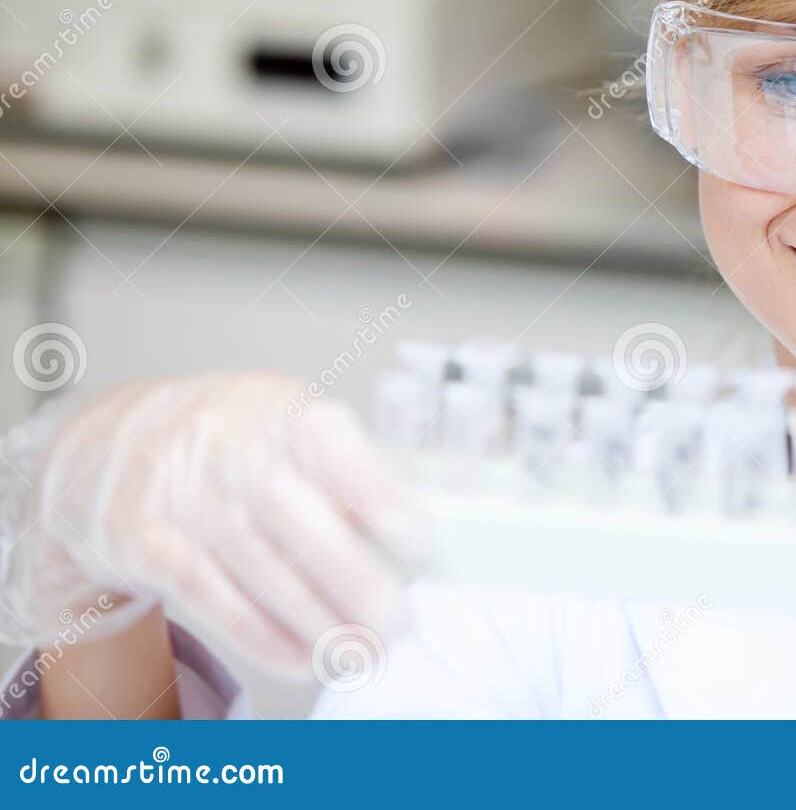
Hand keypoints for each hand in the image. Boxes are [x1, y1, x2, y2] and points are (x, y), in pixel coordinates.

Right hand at [6, 372, 419, 676]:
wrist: (106, 446)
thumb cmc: (228, 442)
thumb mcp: (286, 428)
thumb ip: (343, 473)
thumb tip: (404, 545)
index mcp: (282, 408)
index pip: (333, 444)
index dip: (377, 494)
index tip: (418, 544)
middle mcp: (228, 443)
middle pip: (292, 513)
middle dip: (351, 575)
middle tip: (395, 620)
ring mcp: (179, 491)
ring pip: (253, 563)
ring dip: (314, 617)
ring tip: (359, 652)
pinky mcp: (142, 540)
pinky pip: (207, 593)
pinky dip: (257, 633)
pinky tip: (299, 657)